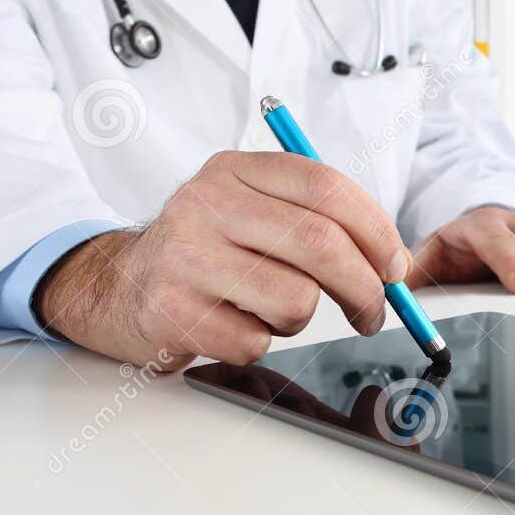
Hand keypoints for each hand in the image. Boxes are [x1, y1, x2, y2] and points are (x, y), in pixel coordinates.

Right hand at [35, 151, 410, 368]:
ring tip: (269, 310)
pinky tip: (231, 324)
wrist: (119, 286)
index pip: (326, 187)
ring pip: (296, 300)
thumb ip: (316, 219)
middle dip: (365, 287)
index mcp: (233, 171)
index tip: (395, 266)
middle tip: (373, 311)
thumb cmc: (206, 251)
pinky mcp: (172, 312)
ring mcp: (185, 258)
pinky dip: (258, 343)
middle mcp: (205, 204)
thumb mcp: (249, 209)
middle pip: (321, 244)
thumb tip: (393, 263)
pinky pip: (256, 341)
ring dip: (300, 319)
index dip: (376, 230)